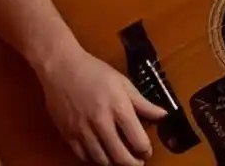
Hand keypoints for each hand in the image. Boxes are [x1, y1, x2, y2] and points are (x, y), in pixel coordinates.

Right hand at [36, 45, 167, 165]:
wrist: (61, 67)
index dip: (146, 150)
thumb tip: (163, 116)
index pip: (138, 140)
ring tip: (120, 160)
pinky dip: (94, 160)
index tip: (146, 151)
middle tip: (137, 163)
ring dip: (114, 163)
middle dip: (132, 164)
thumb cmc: (95, 72)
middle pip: (120, 155)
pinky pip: (83, 156)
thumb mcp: (123, 83)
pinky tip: (101, 155)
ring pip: (102, 159)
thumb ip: (143, 103)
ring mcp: (83, 130)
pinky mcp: (68, 134)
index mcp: (118, 108)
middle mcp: (101, 122)